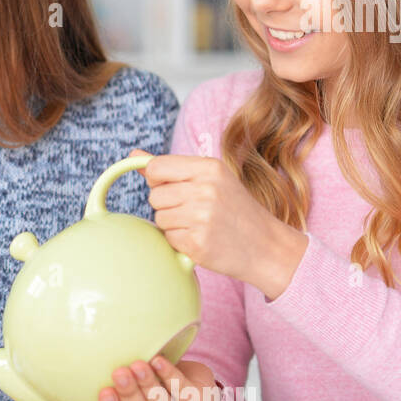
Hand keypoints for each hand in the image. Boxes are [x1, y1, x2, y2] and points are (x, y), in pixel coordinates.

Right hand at [63, 355, 221, 400]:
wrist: (186, 382)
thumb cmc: (143, 389)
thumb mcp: (117, 400)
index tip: (104, 392)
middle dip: (130, 394)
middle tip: (119, 373)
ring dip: (149, 383)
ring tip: (137, 364)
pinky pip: (182, 390)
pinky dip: (170, 374)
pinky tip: (158, 360)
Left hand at [126, 147, 306, 297]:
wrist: (266, 246)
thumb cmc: (235, 210)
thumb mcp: (211, 179)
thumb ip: (170, 167)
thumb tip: (133, 153)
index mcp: (209, 167)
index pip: (156, 167)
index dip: (157, 180)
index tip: (172, 187)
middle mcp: (206, 189)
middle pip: (154, 196)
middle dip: (167, 206)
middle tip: (194, 211)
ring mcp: (202, 217)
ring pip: (159, 218)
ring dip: (173, 225)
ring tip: (199, 225)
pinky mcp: (198, 243)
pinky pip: (168, 238)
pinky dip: (180, 242)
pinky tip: (202, 239)